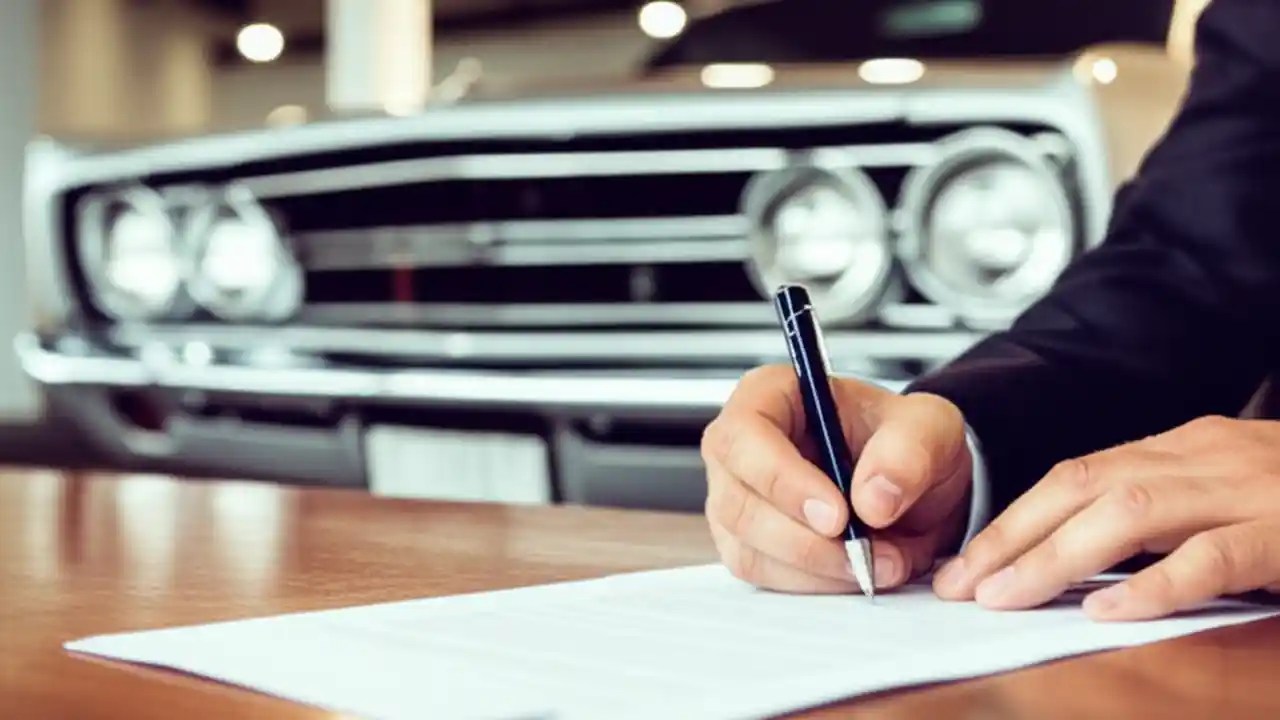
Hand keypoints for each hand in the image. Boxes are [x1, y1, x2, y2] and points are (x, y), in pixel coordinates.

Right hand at [701, 366, 972, 593]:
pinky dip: (813, 584)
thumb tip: (873, 500)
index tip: (837, 516)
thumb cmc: (904, 442)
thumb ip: (909, 451)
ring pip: (747, 548)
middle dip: (805, 540)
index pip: (743, 436)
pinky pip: (763, 577)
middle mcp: (739, 448)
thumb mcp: (930, 428)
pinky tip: (853, 570)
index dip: (781, 479)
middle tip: (865, 553)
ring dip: (815, 568)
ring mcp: (736, 499)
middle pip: (738, 503)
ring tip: (876, 562)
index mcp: (768, 395)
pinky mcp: (746, 544)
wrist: (913, 486)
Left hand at [933, 416, 1279, 620]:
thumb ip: (1162, 515)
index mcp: (1184, 447)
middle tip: (962, 585)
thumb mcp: (1225, 491)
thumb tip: (1078, 559)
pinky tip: (1109, 611)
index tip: (966, 563)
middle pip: (1083, 487)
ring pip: (1130, 513)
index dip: (1013, 519)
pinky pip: (1215, 556)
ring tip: (1007, 596)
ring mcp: (1249, 489)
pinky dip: (1157, 584)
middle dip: (1013, 537)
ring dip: (1057, 557)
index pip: (1075, 475)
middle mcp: (1206, 456)